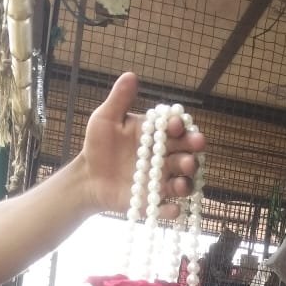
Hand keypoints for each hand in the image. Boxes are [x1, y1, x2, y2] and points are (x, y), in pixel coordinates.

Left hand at [80, 72, 204, 219]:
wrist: (89, 177)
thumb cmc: (98, 145)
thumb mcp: (105, 119)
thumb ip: (119, 99)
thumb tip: (131, 75)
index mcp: (156, 135)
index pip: (174, 128)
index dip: (179, 125)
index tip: (175, 125)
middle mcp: (164, 158)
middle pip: (185, 154)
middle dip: (192, 151)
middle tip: (196, 149)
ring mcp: (160, 181)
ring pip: (181, 182)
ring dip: (186, 181)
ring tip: (182, 181)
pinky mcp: (153, 201)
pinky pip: (166, 208)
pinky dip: (171, 211)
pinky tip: (173, 209)